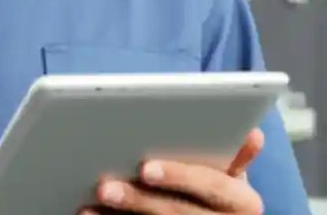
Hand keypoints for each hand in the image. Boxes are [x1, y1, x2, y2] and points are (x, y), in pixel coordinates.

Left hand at [79, 128, 264, 213]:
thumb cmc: (213, 186)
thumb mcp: (228, 171)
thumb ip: (231, 154)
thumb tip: (252, 134)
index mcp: (242, 201)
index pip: (211, 185)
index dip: (179, 176)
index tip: (146, 168)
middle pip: (177, 213)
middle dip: (139, 200)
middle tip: (104, 187)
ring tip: (89, 205)